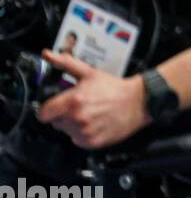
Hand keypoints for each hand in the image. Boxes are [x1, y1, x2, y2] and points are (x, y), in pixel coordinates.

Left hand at [35, 50, 149, 149]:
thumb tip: (48, 55)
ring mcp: (85, 132)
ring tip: (89, 116)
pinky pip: (78, 141)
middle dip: (62, 115)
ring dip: (73, 125)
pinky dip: (83, 134)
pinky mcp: (93, 142)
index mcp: (73, 101)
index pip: (43, 113)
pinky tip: (94, 124)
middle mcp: (77, 118)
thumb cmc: (115, 88)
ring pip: (66, 132)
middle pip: (55, 123)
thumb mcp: (89, 73)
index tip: (55, 107)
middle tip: (78, 108)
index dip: (48, 109)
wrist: (139, 102)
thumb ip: (65, 64)